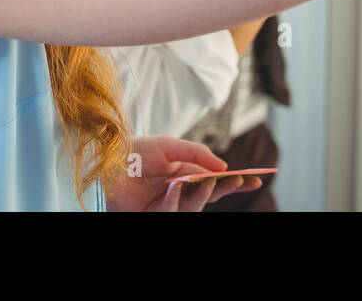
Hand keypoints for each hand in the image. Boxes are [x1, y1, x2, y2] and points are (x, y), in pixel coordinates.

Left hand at [103, 136, 260, 211]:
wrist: (106, 161)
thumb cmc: (136, 151)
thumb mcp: (170, 146)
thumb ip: (198, 154)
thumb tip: (223, 166)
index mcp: (186, 173)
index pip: (216, 180)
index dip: (235, 181)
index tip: (255, 178)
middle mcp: (180, 190)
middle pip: (211, 196)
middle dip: (228, 190)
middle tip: (242, 182)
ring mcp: (168, 204)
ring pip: (194, 208)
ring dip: (202, 196)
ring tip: (207, 182)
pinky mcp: (153, 215)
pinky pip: (171, 213)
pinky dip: (174, 202)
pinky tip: (171, 190)